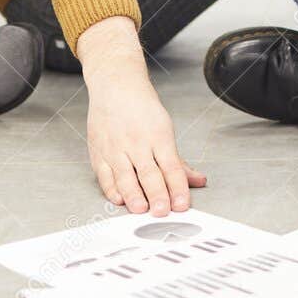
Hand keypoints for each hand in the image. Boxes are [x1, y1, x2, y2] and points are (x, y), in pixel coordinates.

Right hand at [79, 17, 206, 214]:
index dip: (178, 188)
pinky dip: (112, 189)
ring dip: (134, 195)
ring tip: (142, 210)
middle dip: (157, 195)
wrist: (115, 84)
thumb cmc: (141, 107)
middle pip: (149, 173)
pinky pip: (105, 175)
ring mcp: (115, 147)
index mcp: (158, 135)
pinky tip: (120, 200)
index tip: (182, 205)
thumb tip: (198, 180)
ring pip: (125, 176)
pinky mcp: (99, 152)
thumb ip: (178, 160)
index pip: (171, 166)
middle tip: (163, 212)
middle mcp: (136, 141)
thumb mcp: (164, 128)